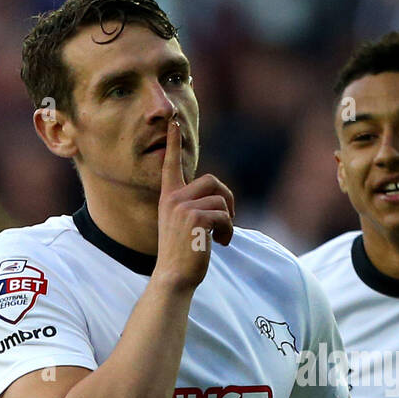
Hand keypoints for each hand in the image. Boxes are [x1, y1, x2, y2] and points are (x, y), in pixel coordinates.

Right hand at [155, 117, 234, 288]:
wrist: (173, 276)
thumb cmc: (182, 254)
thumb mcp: (183, 225)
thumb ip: (194, 207)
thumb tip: (219, 201)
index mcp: (169, 197)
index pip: (171, 165)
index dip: (174, 142)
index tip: (173, 121)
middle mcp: (174, 198)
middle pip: (212, 181)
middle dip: (227, 199)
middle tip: (228, 220)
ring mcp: (183, 207)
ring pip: (221, 201)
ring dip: (228, 221)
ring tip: (221, 238)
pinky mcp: (196, 218)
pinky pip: (224, 215)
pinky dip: (229, 230)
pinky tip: (220, 244)